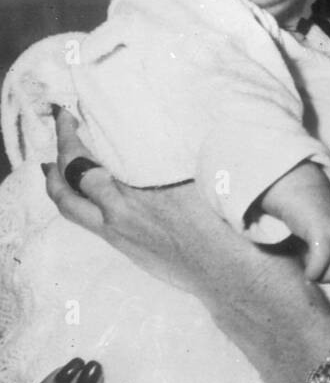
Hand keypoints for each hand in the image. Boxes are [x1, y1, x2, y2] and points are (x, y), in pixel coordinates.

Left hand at [44, 107, 264, 303]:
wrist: (226, 271)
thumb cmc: (222, 220)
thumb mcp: (196, 174)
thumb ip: (168, 152)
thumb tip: (155, 128)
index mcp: (135, 191)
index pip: (83, 161)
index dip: (70, 135)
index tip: (69, 111)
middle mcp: (118, 213)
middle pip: (68, 182)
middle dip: (59, 151)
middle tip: (61, 124)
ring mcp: (119, 234)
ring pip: (69, 208)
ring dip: (55, 183)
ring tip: (50, 166)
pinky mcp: (126, 248)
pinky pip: (87, 221)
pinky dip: (75, 202)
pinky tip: (83, 195)